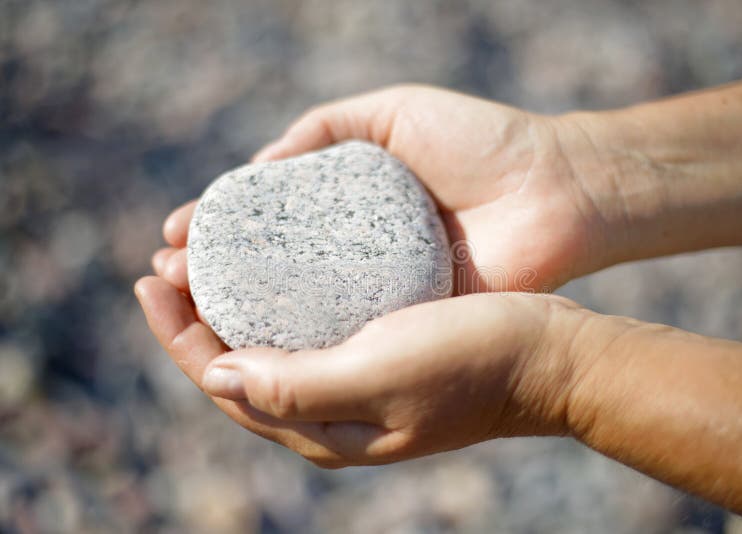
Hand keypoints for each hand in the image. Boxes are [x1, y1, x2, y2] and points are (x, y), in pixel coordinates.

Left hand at [135, 274, 594, 466]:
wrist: (549, 357)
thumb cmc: (473, 361)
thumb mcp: (382, 374)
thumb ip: (297, 385)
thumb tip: (216, 373)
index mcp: (323, 428)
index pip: (223, 382)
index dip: (179, 333)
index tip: (153, 276)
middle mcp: (331, 412)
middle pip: (238, 366)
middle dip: (195, 316)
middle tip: (170, 258)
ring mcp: (356, 386)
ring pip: (271, 346)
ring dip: (233, 304)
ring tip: (208, 257)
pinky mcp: (378, 356)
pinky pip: (308, 330)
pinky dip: (279, 299)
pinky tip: (276, 267)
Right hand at [154, 85, 624, 296]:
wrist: (557, 189)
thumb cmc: (482, 142)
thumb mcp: (391, 114)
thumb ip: (324, 130)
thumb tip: (256, 170)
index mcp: (348, 213)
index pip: (263, 227)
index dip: (213, 233)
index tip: (172, 235)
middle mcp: (355, 260)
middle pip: (267, 277)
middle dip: (208, 280)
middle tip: (165, 277)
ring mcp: (380, 299)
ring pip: (294, 317)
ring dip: (235, 317)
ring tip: (185, 307)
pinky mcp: (407, 329)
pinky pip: (343, 342)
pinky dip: (296, 344)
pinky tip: (248, 342)